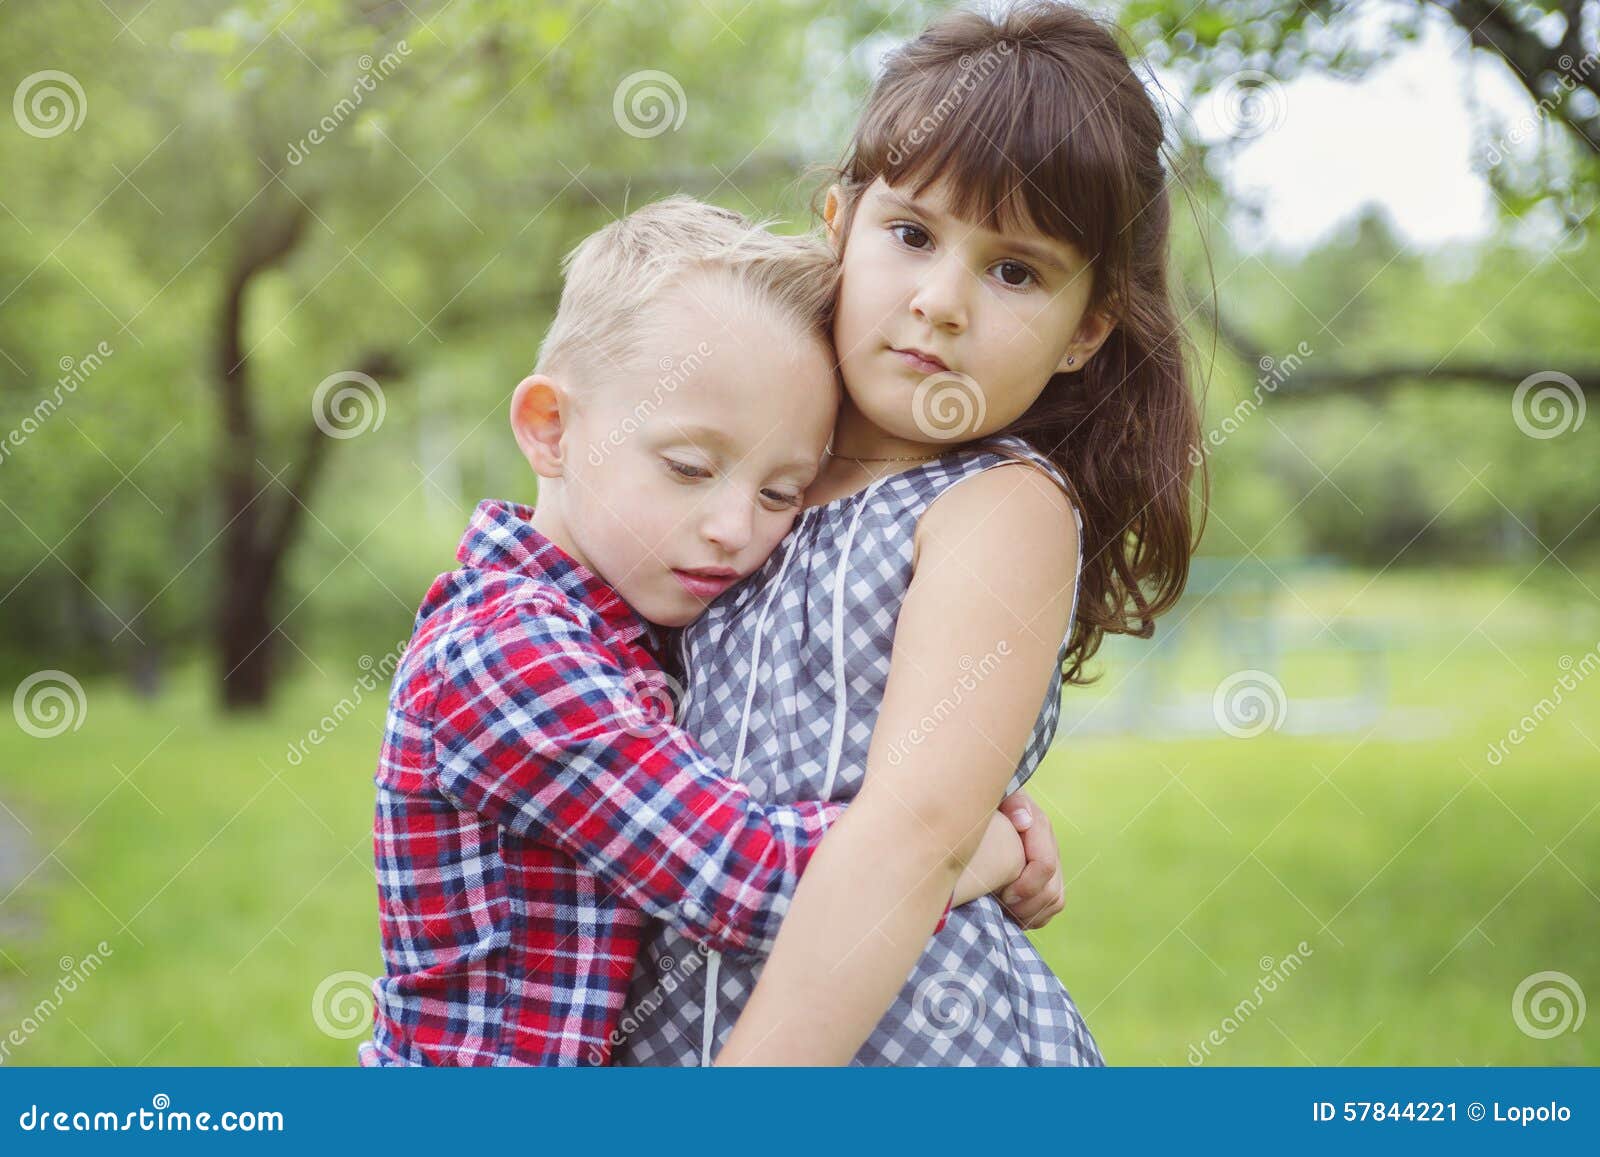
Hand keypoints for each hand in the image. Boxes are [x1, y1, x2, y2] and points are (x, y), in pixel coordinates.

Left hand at [995, 789, 1064, 928]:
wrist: (983, 811)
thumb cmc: (983, 807)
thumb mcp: (994, 800)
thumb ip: (1010, 805)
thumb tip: (1023, 821)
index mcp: (1038, 825)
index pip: (1046, 866)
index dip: (1027, 886)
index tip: (1004, 895)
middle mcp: (1049, 845)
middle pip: (1052, 891)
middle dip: (1026, 906)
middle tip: (1001, 907)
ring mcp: (1051, 862)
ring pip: (1055, 901)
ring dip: (1030, 913)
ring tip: (1005, 912)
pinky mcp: (1046, 877)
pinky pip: (1051, 907)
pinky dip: (1033, 916)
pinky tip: (1011, 913)